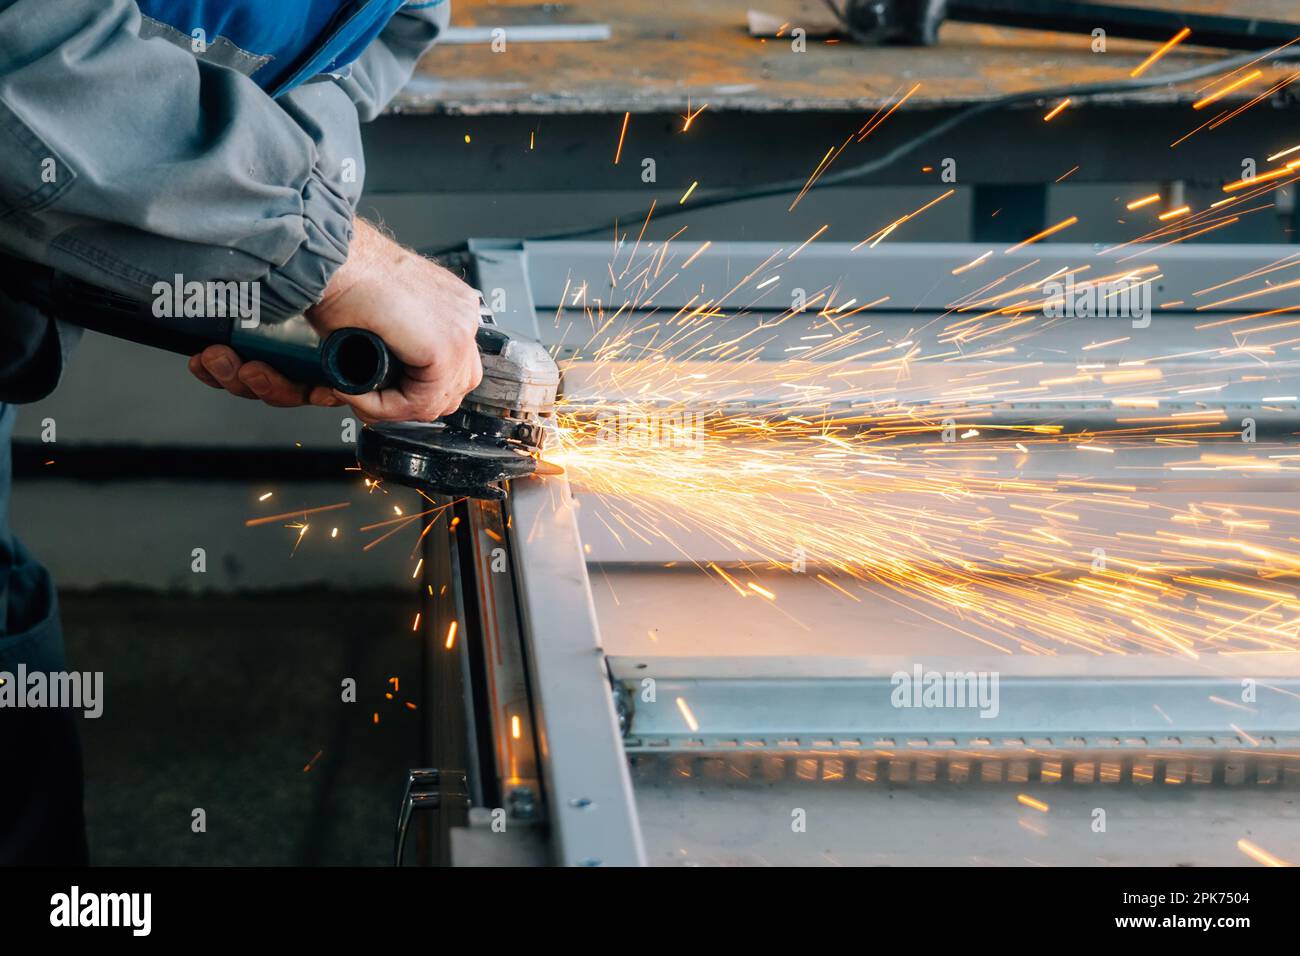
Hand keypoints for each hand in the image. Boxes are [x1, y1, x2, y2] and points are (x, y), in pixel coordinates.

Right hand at [188, 219, 483, 420]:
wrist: (328, 257)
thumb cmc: (343, 276)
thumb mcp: (383, 316)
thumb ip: (399, 343)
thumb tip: (395, 377)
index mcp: (453, 304)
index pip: (454, 368)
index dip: (415, 389)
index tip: (379, 392)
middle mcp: (463, 314)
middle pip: (454, 386)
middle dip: (409, 403)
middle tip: (370, 399)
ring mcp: (459, 330)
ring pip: (439, 399)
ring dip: (395, 408)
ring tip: (361, 396)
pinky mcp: (444, 346)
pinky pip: (422, 401)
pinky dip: (388, 407)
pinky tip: (360, 394)